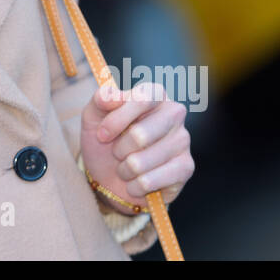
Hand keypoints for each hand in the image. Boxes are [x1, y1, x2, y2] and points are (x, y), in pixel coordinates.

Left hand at [80, 80, 192, 215]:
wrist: (110, 176)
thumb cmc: (106, 140)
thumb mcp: (94, 116)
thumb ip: (100, 99)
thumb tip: (109, 96)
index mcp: (155, 94)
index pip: (141, 99)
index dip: (116, 120)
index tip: (101, 134)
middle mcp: (174, 113)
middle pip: (140, 135)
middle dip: (118, 149)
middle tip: (116, 152)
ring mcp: (183, 140)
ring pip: (141, 162)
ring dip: (124, 169)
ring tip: (126, 166)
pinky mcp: (186, 167)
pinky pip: (149, 181)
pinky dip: (134, 186)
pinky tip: (137, 181)